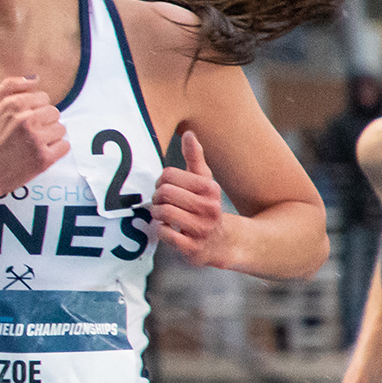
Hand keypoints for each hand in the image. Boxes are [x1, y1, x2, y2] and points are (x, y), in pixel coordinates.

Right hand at [0, 76, 68, 200]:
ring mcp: (36, 140)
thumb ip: (9, 86)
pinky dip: (56, 150)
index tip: (26, 119)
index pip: (43, 97)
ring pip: (60, 129)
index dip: (35, 108)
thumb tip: (34, 79)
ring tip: (33, 143)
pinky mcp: (43, 160)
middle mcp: (27, 120)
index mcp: (14, 104)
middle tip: (29, 133)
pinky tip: (41, 152)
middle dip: (44, 121)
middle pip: (54, 112)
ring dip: (50, 136)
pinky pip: (64, 146)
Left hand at [152, 131, 226, 265]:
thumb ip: (195, 158)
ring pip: (163, 212)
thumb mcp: (204, 182)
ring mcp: (201, 230)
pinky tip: (167, 229)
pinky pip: (165, 234)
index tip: (165, 187)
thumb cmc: (206, 207)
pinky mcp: (192, 249)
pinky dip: (160, 231)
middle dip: (157, 197)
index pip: (169, 175)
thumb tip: (189, 133)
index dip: (160, 181)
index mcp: (209, 189)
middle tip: (161, 202)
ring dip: (157, 214)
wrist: (225, 243)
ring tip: (163, 215)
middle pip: (164, 193)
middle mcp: (209, 209)